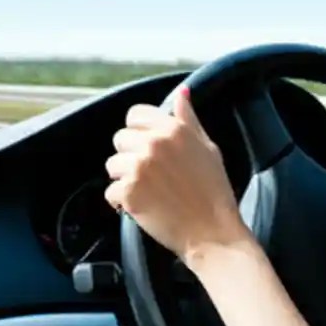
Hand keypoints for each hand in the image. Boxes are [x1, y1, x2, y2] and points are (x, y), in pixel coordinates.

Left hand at [104, 86, 251, 265]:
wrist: (213, 232)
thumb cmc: (214, 192)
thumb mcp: (208, 148)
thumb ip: (188, 120)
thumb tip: (181, 92)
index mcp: (173, 129)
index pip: (135, 115)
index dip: (140, 132)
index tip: (150, 148)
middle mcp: (154, 143)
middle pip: (120, 139)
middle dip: (131, 156)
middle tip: (153, 175)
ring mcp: (139, 167)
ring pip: (112, 164)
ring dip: (125, 178)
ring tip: (148, 192)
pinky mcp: (128, 191)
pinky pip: (111, 190)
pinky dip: (123, 202)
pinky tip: (143, 206)